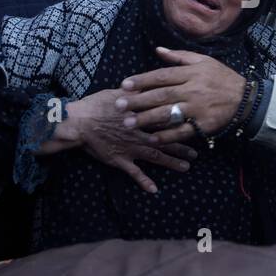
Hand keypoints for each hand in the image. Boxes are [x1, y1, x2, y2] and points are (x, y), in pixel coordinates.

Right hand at [37, 88, 196, 193]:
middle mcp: (140, 133)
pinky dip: (144, 181)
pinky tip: (154, 190)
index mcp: (141, 116)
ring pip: (155, 156)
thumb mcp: (119, 93)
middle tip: (196, 153)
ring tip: (185, 168)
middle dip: (182, 146)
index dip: (181, 123)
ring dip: (171, 163)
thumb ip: (137, 93)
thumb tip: (151, 85)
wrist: (80, 122)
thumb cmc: (97, 105)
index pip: (166, 120)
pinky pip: (134, 173)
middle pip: (165, 140)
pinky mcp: (120, 159)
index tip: (194, 127)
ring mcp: (131, 148)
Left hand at [116, 48, 246, 144]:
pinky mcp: (203, 125)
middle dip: (138, 101)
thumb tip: (157, 50)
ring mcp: (197, 109)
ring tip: (129, 124)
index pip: (161, 76)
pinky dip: (167, 136)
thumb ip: (179, 56)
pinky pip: (182, 131)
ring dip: (147, 119)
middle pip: (160, 95)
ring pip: (168, 114)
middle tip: (118, 106)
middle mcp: (192, 90)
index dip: (142, 80)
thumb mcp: (203, 61)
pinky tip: (152, 139)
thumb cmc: (221, 78)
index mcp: (191, 73)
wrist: (245, 99)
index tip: (124, 85)